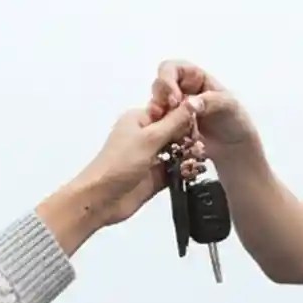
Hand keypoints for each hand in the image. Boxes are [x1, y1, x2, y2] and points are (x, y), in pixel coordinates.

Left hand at [72, 102, 197, 227]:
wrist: (101, 200)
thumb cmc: (116, 165)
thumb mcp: (149, 138)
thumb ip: (174, 122)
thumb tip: (193, 103)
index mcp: (139, 120)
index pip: (169, 110)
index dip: (185, 113)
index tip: (201, 119)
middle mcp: (145, 136)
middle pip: (176, 130)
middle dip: (190, 136)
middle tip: (199, 143)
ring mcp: (151, 157)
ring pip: (178, 150)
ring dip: (189, 153)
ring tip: (197, 159)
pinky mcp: (156, 176)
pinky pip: (176, 169)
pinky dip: (185, 170)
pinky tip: (193, 171)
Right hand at [147, 59, 261, 173]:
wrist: (234, 147)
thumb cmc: (236, 120)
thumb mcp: (230, 106)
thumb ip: (211, 101)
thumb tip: (191, 103)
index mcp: (194, 77)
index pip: (171, 68)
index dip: (167, 80)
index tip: (174, 99)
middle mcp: (180, 89)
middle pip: (159, 86)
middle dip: (160, 99)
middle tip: (165, 114)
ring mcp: (174, 109)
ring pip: (155, 105)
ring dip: (156, 115)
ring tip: (164, 128)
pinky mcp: (170, 126)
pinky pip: (158, 124)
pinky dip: (159, 129)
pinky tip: (167, 137)